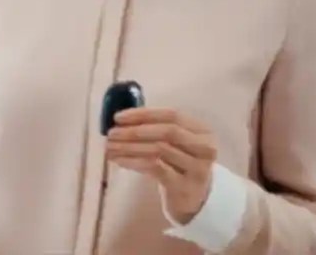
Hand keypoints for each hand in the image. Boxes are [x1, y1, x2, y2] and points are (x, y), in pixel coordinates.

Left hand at [106, 107, 217, 224]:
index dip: (144, 114)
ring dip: (130, 147)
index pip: (172, 115)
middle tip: (112, 134)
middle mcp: (204, 147)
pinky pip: (155, 168)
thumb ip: (155, 129)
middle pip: (167, 132)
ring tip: (110, 147)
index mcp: (202, 131)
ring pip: (159, 150)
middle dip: (135, 131)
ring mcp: (197, 168)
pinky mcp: (184, 186)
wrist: (193, 201)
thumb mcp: (176, 144)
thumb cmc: (179, 166)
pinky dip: (133, 162)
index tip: (118, 117)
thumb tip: (121, 120)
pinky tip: (119, 160)